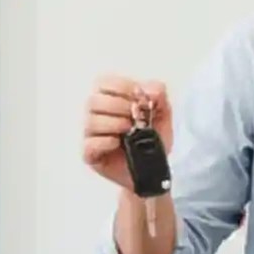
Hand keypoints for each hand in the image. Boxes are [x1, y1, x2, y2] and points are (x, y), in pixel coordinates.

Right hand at [82, 75, 172, 190]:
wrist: (154, 169)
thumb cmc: (153, 140)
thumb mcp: (163, 114)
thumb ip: (159, 96)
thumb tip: (151, 91)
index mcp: (112, 100)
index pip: (104, 83)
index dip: (121, 86)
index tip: (138, 96)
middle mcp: (98, 115)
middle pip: (94, 100)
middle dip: (117, 106)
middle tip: (134, 116)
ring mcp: (92, 135)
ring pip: (90, 121)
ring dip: (113, 123)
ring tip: (130, 130)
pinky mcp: (91, 155)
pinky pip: (89, 144)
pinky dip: (104, 141)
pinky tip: (118, 143)